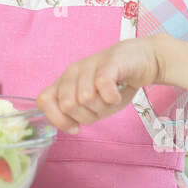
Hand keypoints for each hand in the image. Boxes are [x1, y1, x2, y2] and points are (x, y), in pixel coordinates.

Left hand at [36, 37, 165, 134]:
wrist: (143, 60)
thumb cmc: (116, 85)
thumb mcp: (93, 104)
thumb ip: (78, 113)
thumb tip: (70, 127)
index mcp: (65, 82)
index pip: (44, 100)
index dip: (57, 119)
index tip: (75, 126)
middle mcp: (73, 71)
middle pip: (67, 105)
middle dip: (87, 114)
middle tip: (101, 107)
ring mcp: (89, 65)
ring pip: (85, 98)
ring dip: (103, 106)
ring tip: (111, 97)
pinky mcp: (109, 63)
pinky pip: (103, 86)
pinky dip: (112, 97)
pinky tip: (118, 94)